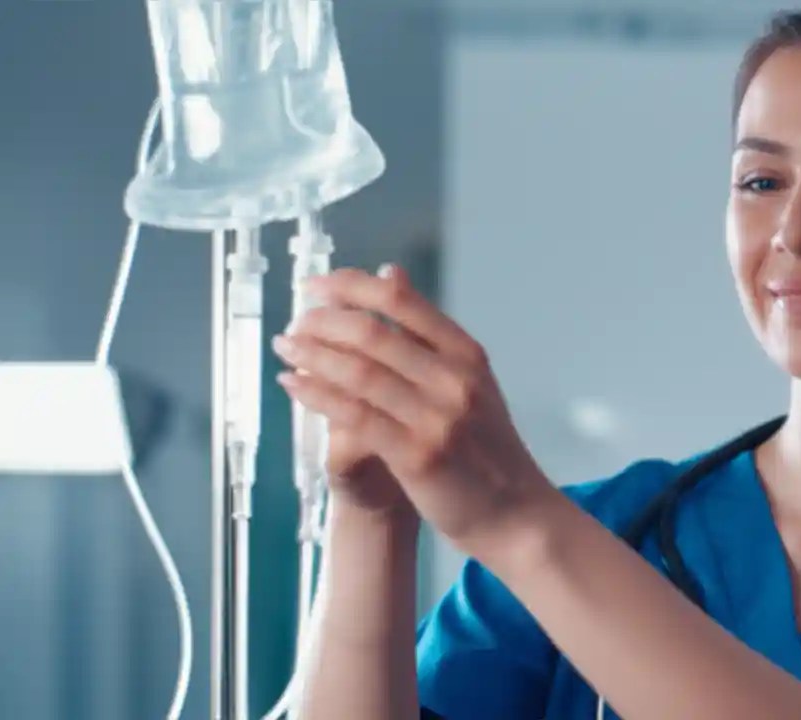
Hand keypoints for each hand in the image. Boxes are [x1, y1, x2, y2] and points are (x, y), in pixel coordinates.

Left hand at [273, 264, 553, 550]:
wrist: (515, 513)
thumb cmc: (486, 449)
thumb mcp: (468, 380)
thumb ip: (426, 333)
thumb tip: (390, 274)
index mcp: (466, 354)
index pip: (401, 301)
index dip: (350, 286)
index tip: (315, 286)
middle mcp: (455, 379)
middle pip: (373, 332)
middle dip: (322, 322)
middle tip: (294, 323)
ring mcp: (437, 418)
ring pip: (358, 372)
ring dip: (312, 355)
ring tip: (286, 347)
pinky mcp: (417, 456)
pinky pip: (354, 415)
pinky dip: (317, 394)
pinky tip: (294, 384)